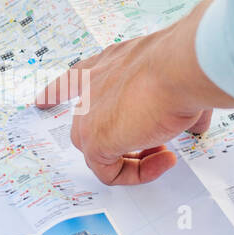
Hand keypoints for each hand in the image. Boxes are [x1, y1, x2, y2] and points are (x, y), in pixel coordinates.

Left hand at [35, 0, 233, 185]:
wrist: (181, 66)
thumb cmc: (185, 64)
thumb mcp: (180, 81)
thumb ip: (178, 102)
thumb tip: (193, 124)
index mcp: (112, 61)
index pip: (76, 77)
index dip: (57, 91)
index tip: (40, 101)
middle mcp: (95, 83)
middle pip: (84, 120)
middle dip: (114, 139)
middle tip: (155, 146)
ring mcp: (89, 112)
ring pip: (97, 149)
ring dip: (131, 158)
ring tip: (163, 154)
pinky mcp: (95, 140)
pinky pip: (109, 172)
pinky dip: (138, 173)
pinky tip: (163, 161)